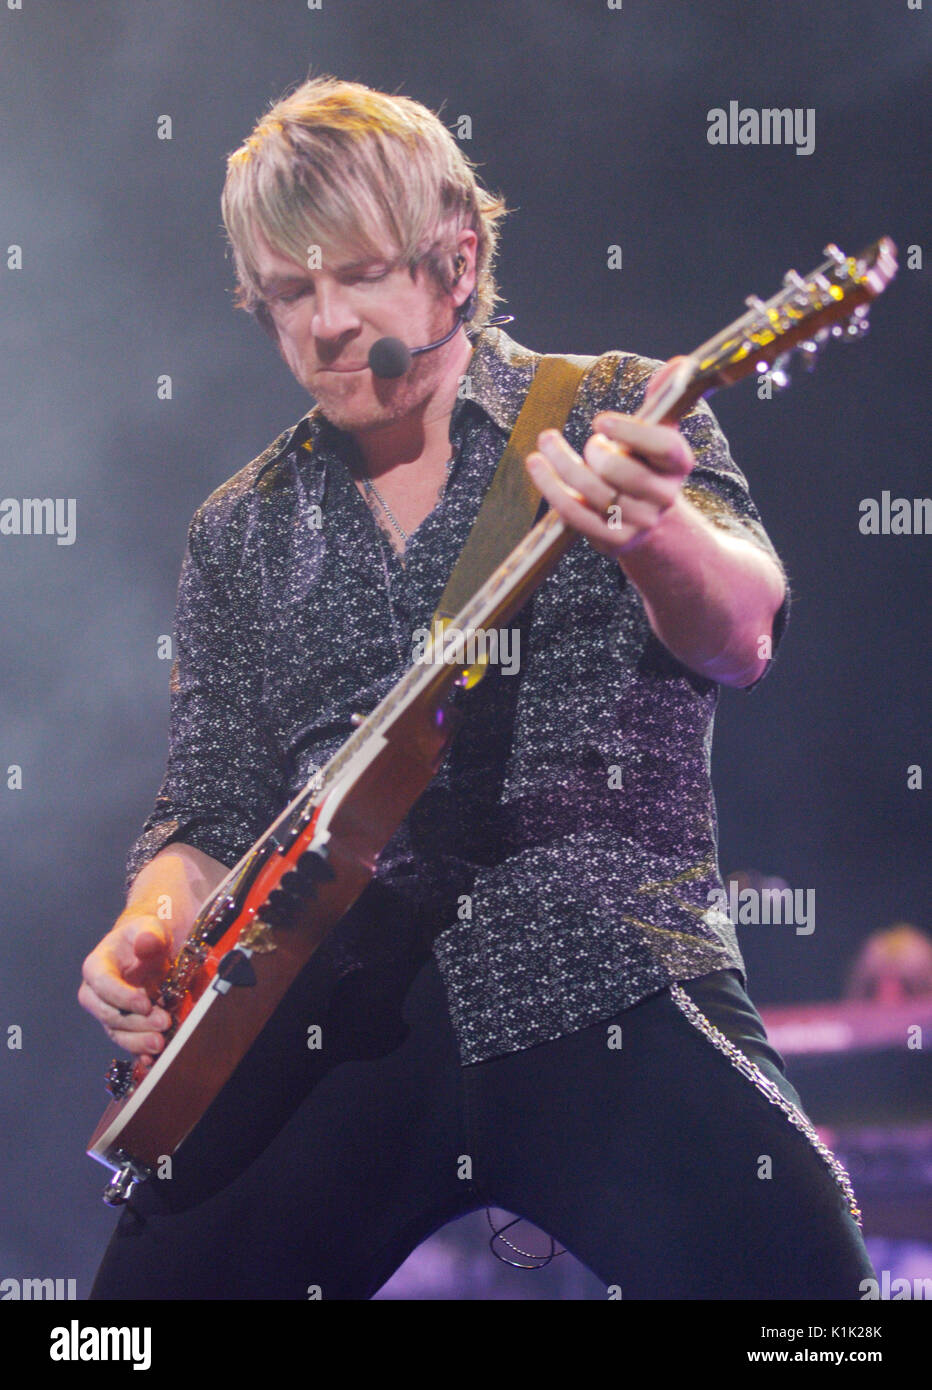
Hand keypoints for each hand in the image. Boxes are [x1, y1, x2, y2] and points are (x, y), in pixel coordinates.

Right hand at [79, 913, 176, 1062]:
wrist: (152, 950)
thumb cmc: (147, 936)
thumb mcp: (150, 928)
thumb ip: (149, 934)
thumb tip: (146, 943)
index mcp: (97, 966)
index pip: (101, 984)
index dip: (120, 996)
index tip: (144, 1003)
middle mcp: (97, 993)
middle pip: (107, 1013)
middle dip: (134, 1022)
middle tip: (163, 1023)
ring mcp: (109, 1011)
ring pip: (117, 1032)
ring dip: (138, 1041)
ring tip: (161, 1043)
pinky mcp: (124, 1025)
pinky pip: (127, 1042)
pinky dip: (138, 1052)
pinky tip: (152, 1060)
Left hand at [525, 357, 693, 556]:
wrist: (651, 521)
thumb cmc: (646, 465)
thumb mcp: (658, 432)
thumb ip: (663, 398)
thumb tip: (681, 363)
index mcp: (678, 464)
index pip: (663, 447)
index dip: (631, 432)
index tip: (600, 421)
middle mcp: (663, 495)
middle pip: (621, 471)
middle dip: (595, 452)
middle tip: (590, 442)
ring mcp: (639, 521)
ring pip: (594, 492)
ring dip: (562, 465)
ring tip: (547, 445)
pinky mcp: (613, 540)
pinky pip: (576, 514)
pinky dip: (551, 488)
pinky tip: (537, 466)